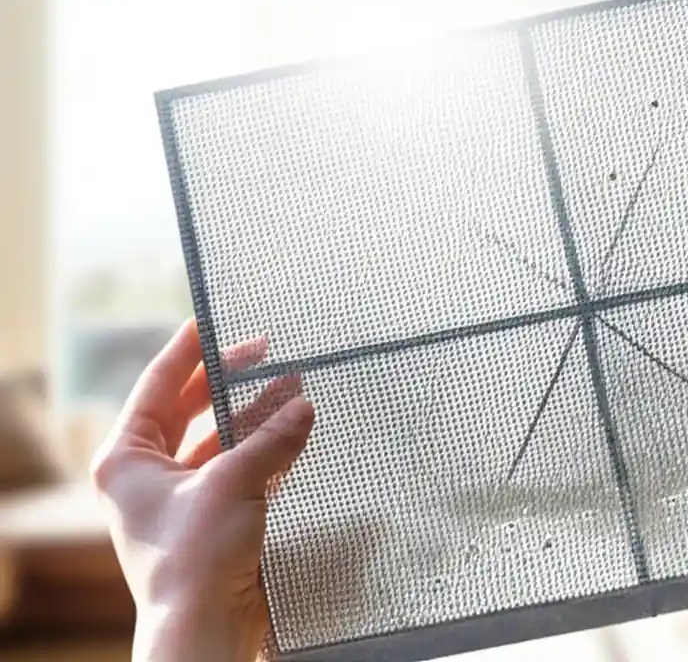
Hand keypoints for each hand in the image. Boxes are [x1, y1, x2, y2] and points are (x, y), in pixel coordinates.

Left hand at [91, 320, 313, 661]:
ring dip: (255, 417)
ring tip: (293, 389)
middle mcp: (146, 475)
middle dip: (230, 383)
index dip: (188, 351)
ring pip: (219, 441)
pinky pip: (239, 470)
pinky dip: (265, 451)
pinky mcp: (210, 519)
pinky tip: (295, 432)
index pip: (158, 385)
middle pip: (189, 410)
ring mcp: (178, 498)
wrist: (206, 626)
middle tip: (265, 354)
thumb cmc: (192, 559)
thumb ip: (269, 439)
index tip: (212, 321)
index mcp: (126, 458)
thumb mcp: (231, 483)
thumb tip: (300, 405)